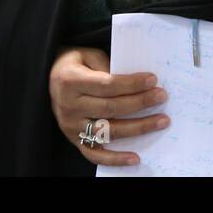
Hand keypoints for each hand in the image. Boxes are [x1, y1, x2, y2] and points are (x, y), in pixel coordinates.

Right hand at [48, 46, 169, 166]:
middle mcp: (69, 105)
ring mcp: (71, 126)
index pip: (108, 85)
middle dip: (140, 103)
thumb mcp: (88, 54)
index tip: (153, 81)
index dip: (132, 84)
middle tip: (162, 97)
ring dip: (137, 128)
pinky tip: (135, 158)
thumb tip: (136, 82)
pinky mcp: (73, 139)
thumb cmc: (75, 63)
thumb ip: (109, 65)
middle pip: (111, 108)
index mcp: (71, 81)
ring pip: (108, 131)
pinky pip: (95, 154)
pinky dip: (115, 159)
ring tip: (160, 121)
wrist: (50, 77)